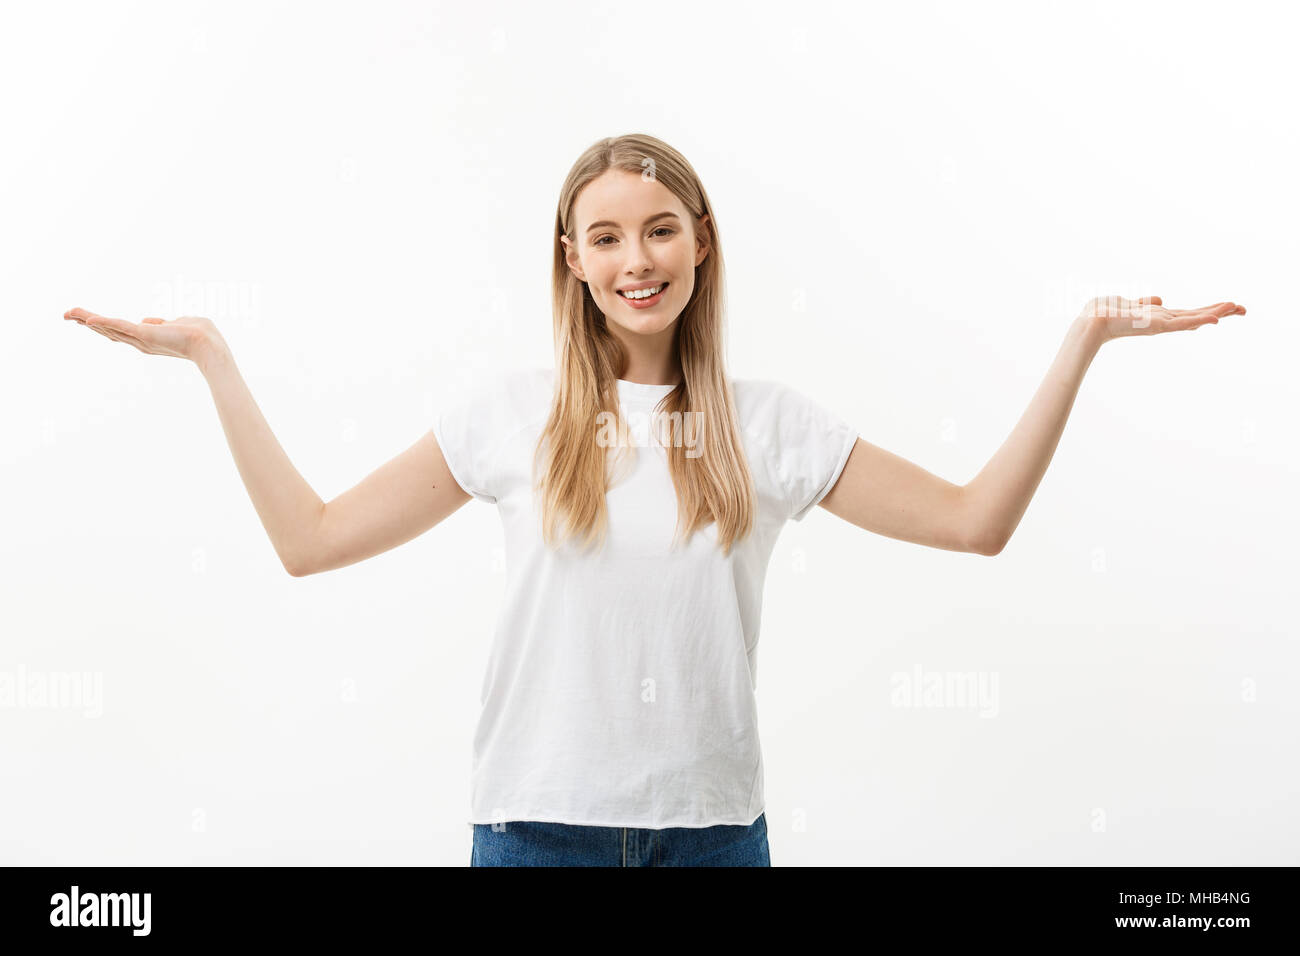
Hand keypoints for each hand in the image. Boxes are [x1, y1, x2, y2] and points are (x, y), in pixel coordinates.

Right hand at [63, 307, 226, 367]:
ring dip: (88, 319)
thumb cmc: (201, 334)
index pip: (120, 331)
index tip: (86, 320)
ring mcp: (142, 339)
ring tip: (69, 314)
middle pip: (109, 330)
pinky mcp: (145, 335)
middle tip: (67, 315)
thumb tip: (151, 321)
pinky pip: (121, 326)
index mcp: (148, 339)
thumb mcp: (177, 324)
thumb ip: (162, 323)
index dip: (103, 325)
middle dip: (88, 322)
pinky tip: (88, 319)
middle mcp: (141, 342)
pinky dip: (104, 323)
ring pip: (110, 328)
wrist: (210, 345)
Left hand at [1079, 295, 1245, 345]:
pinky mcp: (1155, 326)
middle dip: (1220, 312)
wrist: (1091, 322)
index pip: (1188, 313)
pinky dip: (1199, 321)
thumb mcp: (1128, 303)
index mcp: (1157, 316)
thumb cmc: (1104, 313)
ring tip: (1239, 309)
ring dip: (1216, 313)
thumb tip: (1159, 299)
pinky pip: (1181, 323)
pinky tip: (1215, 320)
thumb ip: (1144, 302)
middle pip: (1197, 316)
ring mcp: (1160, 324)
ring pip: (1194, 318)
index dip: (1208, 310)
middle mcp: (1162, 321)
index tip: (1227, 307)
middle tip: (1244, 309)